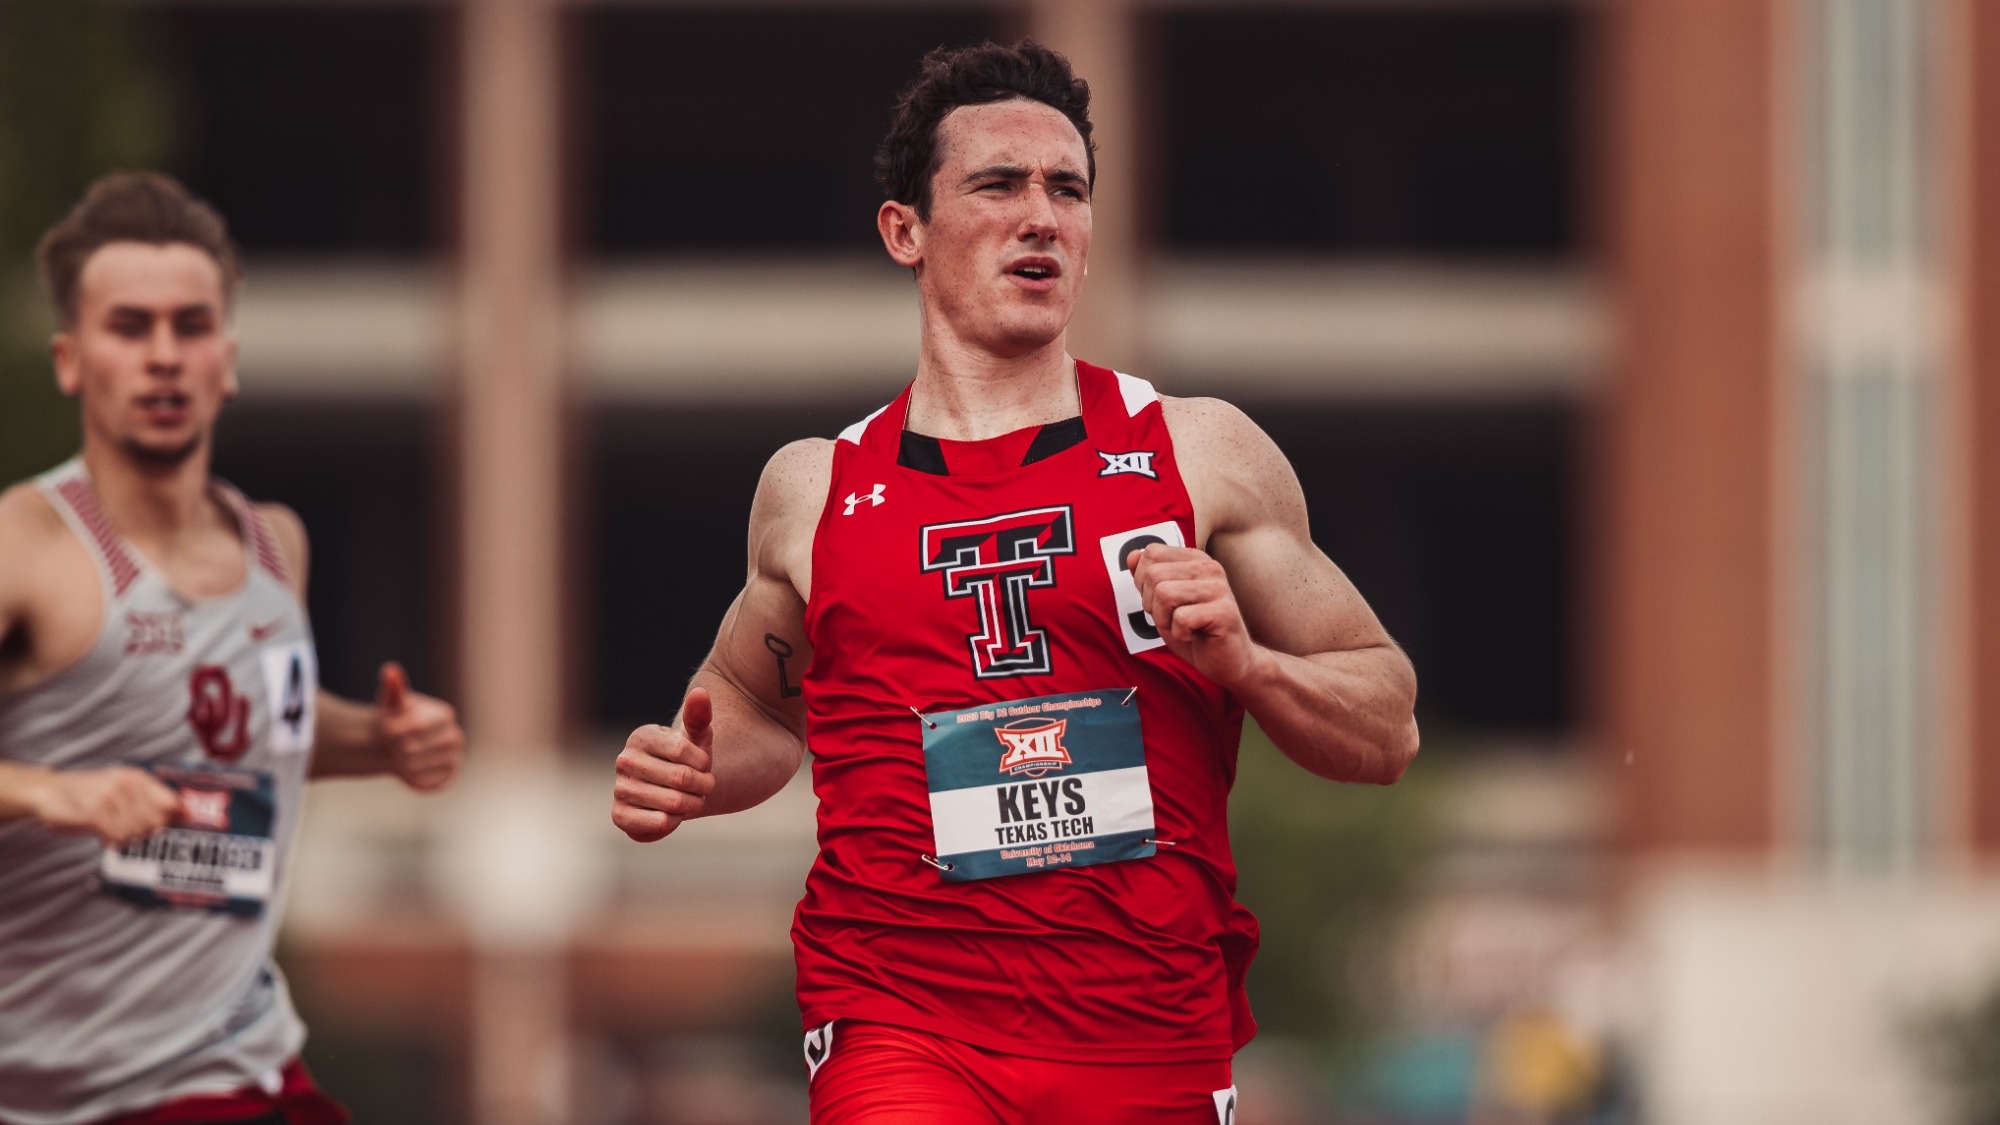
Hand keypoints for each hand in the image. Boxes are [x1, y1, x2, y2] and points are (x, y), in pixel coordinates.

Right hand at [29, 766, 177, 845]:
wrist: (49, 791)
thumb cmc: (88, 793)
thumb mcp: (120, 786)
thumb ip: (147, 798)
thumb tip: (182, 813)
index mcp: (137, 777)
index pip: (172, 802)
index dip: (176, 817)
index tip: (173, 826)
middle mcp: (127, 785)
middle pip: (156, 822)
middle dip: (147, 832)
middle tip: (131, 832)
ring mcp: (111, 799)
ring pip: (136, 832)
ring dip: (127, 838)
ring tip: (114, 831)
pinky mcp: (94, 814)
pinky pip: (117, 837)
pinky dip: (112, 841)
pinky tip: (105, 836)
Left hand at [371, 661, 464, 791]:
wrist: (396, 743)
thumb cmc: (393, 719)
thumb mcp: (391, 702)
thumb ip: (393, 687)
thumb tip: (390, 670)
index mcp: (445, 715)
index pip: (419, 726)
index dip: (397, 730)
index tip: (384, 730)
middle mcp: (455, 737)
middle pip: (422, 748)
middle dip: (399, 749)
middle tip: (387, 748)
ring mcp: (454, 758)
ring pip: (423, 767)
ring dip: (404, 766)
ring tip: (393, 760)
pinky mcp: (448, 777)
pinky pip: (430, 782)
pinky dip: (414, 780)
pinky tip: (403, 773)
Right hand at [611, 686, 716, 841]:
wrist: (672, 790)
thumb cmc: (686, 759)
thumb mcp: (696, 737)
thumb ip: (699, 716)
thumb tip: (700, 693)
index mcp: (640, 737)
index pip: (683, 750)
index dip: (703, 762)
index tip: (705, 765)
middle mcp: (625, 761)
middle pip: (681, 778)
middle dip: (703, 786)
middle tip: (705, 786)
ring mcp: (620, 788)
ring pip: (673, 803)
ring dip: (692, 804)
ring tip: (691, 799)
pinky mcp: (619, 815)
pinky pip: (658, 823)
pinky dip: (674, 821)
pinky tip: (673, 814)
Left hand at [1127, 543, 1258, 687]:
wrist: (1227, 662)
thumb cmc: (1194, 631)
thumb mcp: (1162, 603)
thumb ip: (1147, 578)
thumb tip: (1132, 556)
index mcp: (1195, 559)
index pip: (1152, 553)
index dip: (1143, 581)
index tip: (1162, 602)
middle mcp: (1209, 567)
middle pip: (1154, 574)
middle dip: (1153, 604)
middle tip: (1173, 619)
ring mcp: (1219, 587)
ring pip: (1164, 594)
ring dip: (1165, 620)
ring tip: (1184, 627)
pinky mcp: (1224, 612)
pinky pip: (1181, 618)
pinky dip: (1180, 633)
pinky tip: (1195, 635)